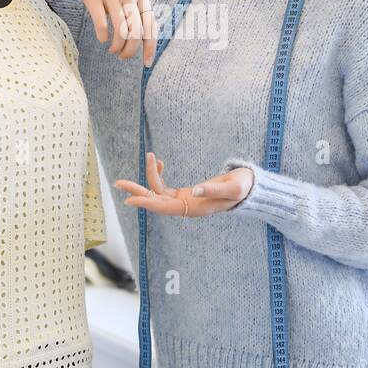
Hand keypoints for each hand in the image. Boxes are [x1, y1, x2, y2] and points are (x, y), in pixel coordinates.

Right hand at [70, 0, 154, 65]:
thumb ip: (137, 9)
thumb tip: (142, 39)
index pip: (150, 26)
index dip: (150, 48)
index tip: (146, 63)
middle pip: (136, 32)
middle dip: (130, 51)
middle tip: (121, 56)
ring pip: (120, 31)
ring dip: (117, 47)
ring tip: (112, 50)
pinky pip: (102, 24)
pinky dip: (103, 36)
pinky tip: (102, 38)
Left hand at [114, 152, 254, 217]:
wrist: (250, 188)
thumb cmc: (243, 188)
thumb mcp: (233, 187)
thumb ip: (214, 190)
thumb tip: (194, 191)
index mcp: (196, 209)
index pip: (166, 208)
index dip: (148, 204)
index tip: (130, 200)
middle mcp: (187, 207)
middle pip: (156, 202)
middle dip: (137, 192)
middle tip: (118, 183)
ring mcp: (184, 201)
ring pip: (158, 194)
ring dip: (147, 179)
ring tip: (144, 158)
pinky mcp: (185, 194)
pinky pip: (165, 188)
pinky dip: (158, 176)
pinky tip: (158, 163)